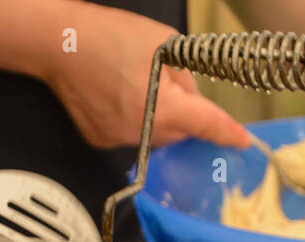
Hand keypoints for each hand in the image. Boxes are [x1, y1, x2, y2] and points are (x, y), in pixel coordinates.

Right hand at [41, 6, 248, 149]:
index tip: (242, 142)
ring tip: (140, 86)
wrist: (61, 45)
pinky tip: (120, 96)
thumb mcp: (165, 46)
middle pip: (179, 134)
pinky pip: (130, 136)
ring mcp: (117, 139)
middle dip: (184, 117)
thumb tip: (195, 102)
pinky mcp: (100, 139)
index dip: (227, 134)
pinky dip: (134, 122)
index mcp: (162, 107)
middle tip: (171, 86)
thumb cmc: (111, 36)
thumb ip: (187, 79)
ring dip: (158, 120)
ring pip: (154, 137)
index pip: (204, 125)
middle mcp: (140, 132)